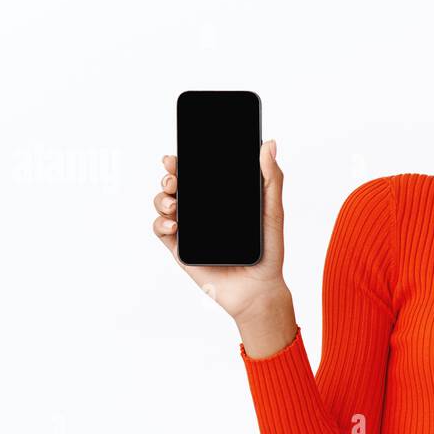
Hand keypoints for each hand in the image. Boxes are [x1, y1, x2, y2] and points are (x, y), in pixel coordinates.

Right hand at [153, 140, 293, 323]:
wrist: (259, 289)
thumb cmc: (269, 252)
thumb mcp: (272, 211)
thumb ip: (271, 178)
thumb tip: (269, 144)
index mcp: (220, 198)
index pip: (198, 173)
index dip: (184, 161)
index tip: (178, 154)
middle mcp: (202, 211)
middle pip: (176, 185)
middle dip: (169, 175)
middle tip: (174, 175)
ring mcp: (190, 229)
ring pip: (164, 204)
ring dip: (162, 198)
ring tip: (174, 203)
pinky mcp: (180, 249)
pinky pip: (161, 230)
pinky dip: (161, 223)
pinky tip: (174, 224)